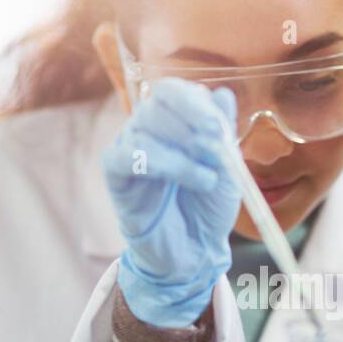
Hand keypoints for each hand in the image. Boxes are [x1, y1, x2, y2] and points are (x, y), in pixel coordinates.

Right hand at [102, 78, 240, 326]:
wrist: (194, 251)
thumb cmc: (207, 208)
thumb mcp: (226, 167)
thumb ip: (222, 131)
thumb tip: (223, 94)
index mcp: (174, 122)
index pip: (174, 91)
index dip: (196, 103)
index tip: (218, 128)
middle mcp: (147, 129)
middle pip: (157, 102)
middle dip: (193, 125)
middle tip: (216, 154)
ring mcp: (128, 149)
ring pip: (144, 126)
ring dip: (184, 151)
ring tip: (207, 178)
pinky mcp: (116, 174)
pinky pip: (128, 155)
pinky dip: (163, 163)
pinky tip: (187, 181)